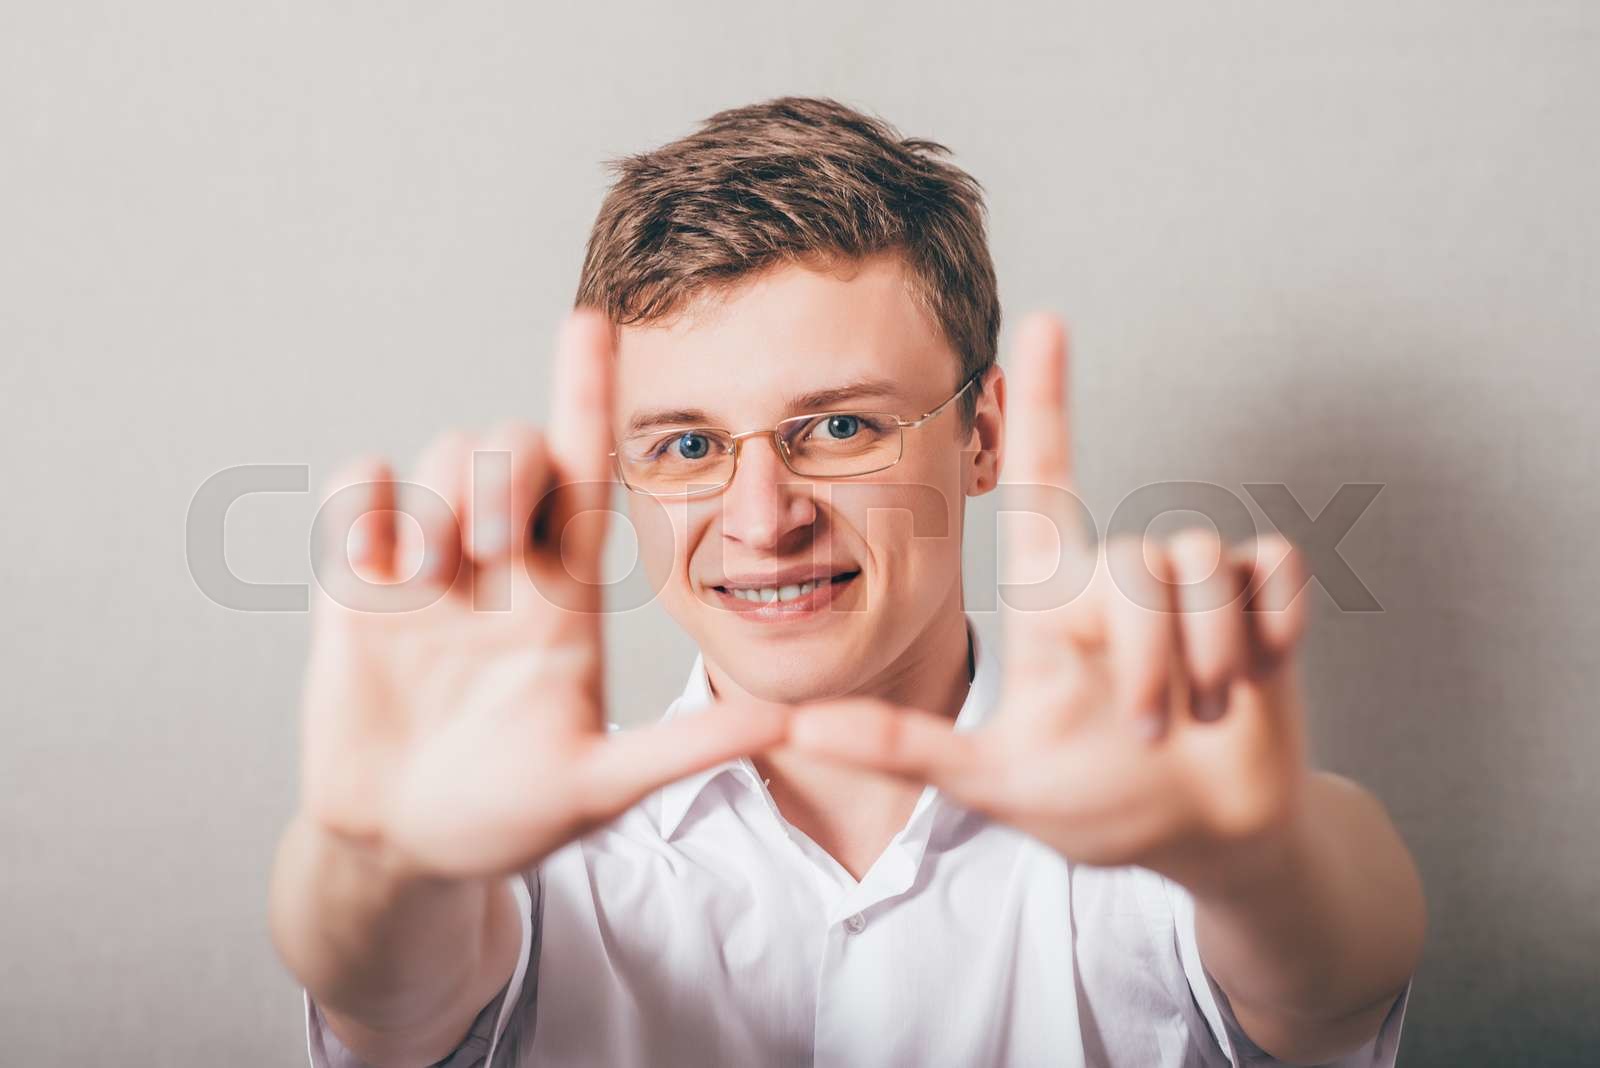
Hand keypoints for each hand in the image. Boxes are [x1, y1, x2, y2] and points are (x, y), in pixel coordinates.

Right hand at [299, 310, 787, 878]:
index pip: (587, 473)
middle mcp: (506, 564)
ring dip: (438, 495)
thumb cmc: (508, 818)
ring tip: (424, 576)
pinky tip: (372, 559)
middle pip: (518, 447)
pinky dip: (362, 502)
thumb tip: (785, 728)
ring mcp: (431, 566)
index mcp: (567, 596)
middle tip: (486, 547)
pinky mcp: (358, 579)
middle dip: (505, 469)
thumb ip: (681, 752)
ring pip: (444, 452)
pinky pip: (357, 487)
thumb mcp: (597, 791)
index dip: (588, 396)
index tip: (592, 321)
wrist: (403, 848)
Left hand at [787, 314, 1310, 889]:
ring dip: (1206, 658)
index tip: (1041, 323)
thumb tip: (788, 725)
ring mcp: (1193, 587)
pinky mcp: (1263, 597)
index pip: (1046, 481)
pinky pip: (1272, 571)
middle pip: (1139, 561)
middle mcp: (1117, 577)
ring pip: (1204, 562)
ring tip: (1196, 713)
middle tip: (1150, 730)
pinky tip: (1256, 675)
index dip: (1045, 400)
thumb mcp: (991, 778)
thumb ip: (897, 746)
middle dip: (1150, 661)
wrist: (1203, 835)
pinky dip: (1272, 630)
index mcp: (1052, 599)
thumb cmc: (1095, 800)